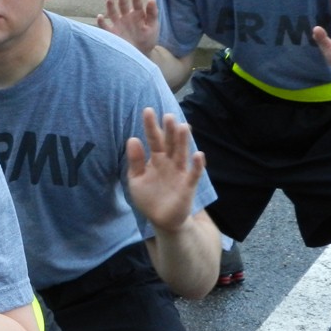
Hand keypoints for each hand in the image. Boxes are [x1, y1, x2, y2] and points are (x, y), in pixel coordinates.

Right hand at [97, 0, 158, 54]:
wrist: (139, 55)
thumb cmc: (148, 40)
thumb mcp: (153, 26)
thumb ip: (152, 13)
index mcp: (138, 14)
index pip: (136, 1)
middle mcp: (126, 17)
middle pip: (123, 3)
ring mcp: (118, 24)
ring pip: (112, 12)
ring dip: (110, 5)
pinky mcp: (111, 34)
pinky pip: (104, 26)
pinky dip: (101, 22)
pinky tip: (100, 16)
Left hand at [126, 107, 204, 232]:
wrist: (161, 219)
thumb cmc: (148, 197)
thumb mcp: (135, 179)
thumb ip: (135, 161)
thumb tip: (132, 139)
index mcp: (155, 159)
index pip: (153, 139)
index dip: (151, 126)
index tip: (148, 111)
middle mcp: (169, 162)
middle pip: (170, 143)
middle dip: (169, 130)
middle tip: (168, 115)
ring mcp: (180, 172)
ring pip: (182, 154)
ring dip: (183, 141)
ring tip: (183, 126)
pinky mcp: (188, 186)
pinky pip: (194, 174)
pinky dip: (197, 165)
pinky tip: (197, 155)